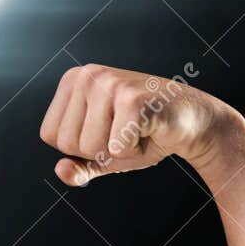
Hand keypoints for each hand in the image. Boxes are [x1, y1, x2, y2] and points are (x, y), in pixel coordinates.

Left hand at [39, 64, 243, 186]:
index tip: (109, 131)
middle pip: (67, 143)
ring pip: (90, 147)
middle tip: (126, 131)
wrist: (194, 123)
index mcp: (72, 81)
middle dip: (99, 151)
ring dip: (119, 151)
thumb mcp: (103, 155)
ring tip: (137, 130)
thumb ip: (78, 167)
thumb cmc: (144, 136)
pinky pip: (117, 148)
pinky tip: (150, 130)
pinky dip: (136, 151)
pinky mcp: (132, 97)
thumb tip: (60, 170)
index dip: (81, 148)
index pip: (51, 136)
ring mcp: (108, 82)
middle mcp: (87, 75)